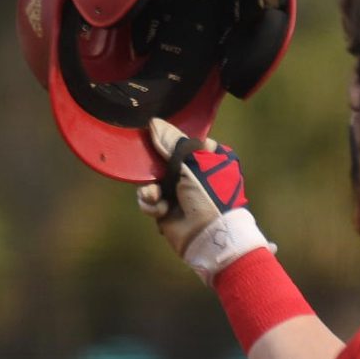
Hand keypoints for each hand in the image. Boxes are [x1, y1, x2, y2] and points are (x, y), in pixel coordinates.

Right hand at [136, 118, 273, 282]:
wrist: (209, 235)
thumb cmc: (209, 194)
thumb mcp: (192, 163)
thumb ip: (172, 143)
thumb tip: (153, 123)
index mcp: (210, 158)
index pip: (185, 142)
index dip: (169, 141)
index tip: (155, 138)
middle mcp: (194, 173)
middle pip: (163, 160)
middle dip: (153, 167)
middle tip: (149, 169)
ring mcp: (179, 192)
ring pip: (151, 180)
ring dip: (150, 189)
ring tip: (155, 197)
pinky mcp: (166, 209)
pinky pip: (149, 199)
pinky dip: (151, 204)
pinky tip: (160, 210)